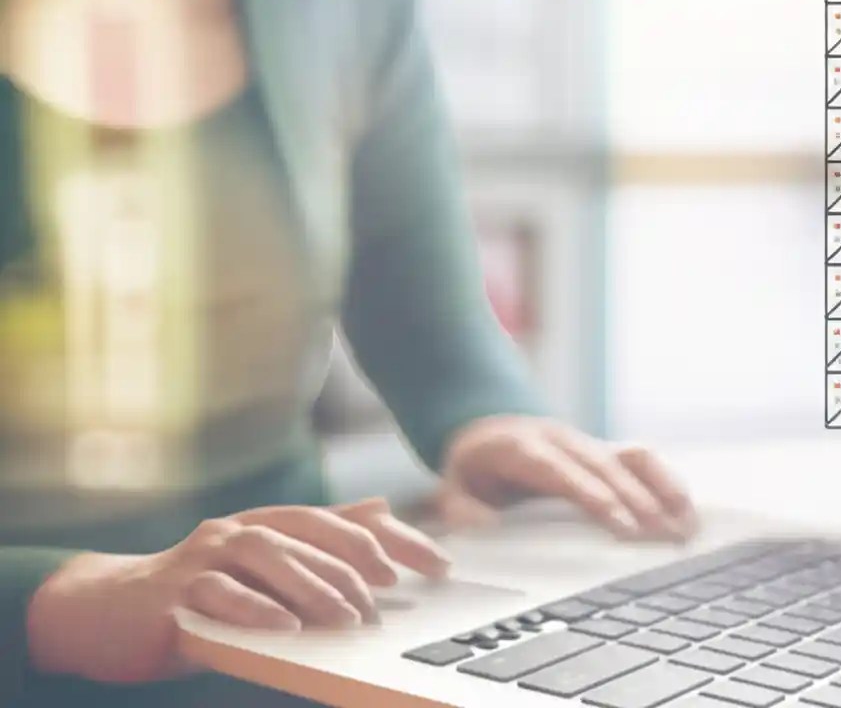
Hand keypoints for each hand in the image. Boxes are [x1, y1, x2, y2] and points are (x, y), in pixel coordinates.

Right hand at [26, 497, 448, 683]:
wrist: (107, 613)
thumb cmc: (202, 593)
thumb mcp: (264, 570)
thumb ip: (319, 544)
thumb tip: (381, 510)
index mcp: (267, 524)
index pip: (342, 520)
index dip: (394, 538)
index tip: (439, 565)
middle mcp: (238, 530)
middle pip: (307, 530)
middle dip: (357, 561)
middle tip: (388, 600)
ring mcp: (202, 558)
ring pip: (265, 553)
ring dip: (312, 583)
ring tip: (348, 616)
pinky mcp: (173, 594)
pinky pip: (217, 594)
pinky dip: (253, 606)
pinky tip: (284, 624)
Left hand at [434, 415, 696, 540]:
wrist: (487, 424)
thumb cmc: (474, 466)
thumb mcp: (452, 486)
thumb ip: (461, 508)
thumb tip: (485, 527)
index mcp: (524, 448)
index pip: (565, 472)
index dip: (596, 497)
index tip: (622, 526)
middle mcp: (564, 440)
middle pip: (607, 467)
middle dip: (639, 502)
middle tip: (666, 538)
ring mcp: (589, 442)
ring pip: (633, 457)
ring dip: (662, 488)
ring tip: (686, 526)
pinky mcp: (605, 450)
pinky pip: (641, 460)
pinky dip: (667, 482)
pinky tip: (686, 512)